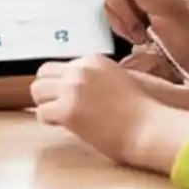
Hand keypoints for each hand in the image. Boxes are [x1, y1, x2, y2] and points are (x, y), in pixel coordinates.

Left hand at [31, 56, 155, 163]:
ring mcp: (72, 89)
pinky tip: (62, 126)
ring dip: (45, 103)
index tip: (65, 96)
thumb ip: (96, 79)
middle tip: (55, 105)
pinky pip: (43, 112)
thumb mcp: (118, 80)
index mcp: (93, 60)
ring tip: (58, 117)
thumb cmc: (141, 111)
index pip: (60, 65)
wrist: (151, 128)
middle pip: (43, 73)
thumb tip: (77, 89)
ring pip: (37, 90)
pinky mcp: (68, 110)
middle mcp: (80, 70)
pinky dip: (49, 120)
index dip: (60, 83)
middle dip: (46, 89)